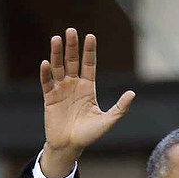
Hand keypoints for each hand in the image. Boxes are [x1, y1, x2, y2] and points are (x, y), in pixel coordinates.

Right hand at [39, 29, 134, 176]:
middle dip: (72, 46)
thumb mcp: (107, 121)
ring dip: (56, 53)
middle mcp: (74, 84)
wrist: (70, 146)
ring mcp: (60, 89)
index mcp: (88, 88)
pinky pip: (46, 82)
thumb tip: (132, 93)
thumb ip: (120, 108)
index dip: (89, 51)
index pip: (89, 64)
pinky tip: (46, 63)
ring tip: (56, 39)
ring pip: (58, 67)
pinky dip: (46, 73)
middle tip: (71, 31)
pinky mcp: (49, 97)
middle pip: (72, 61)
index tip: (90, 36)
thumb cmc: (89, 134)